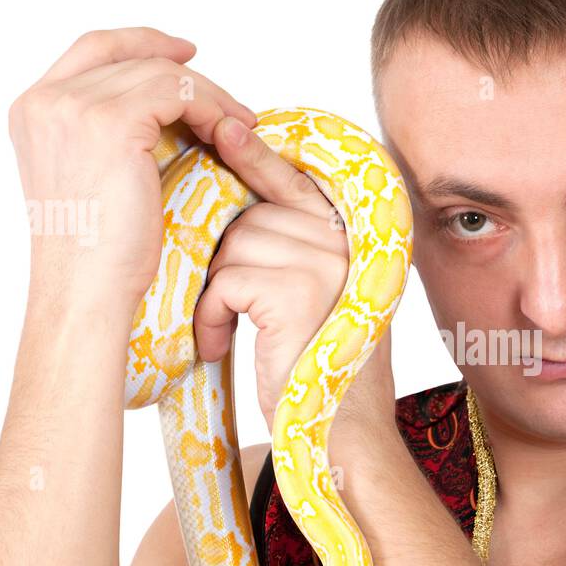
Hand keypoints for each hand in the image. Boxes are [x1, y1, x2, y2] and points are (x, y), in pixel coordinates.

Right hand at [8, 26, 258, 320]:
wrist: (87, 293)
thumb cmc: (96, 258)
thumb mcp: (89, 180)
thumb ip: (104, 137)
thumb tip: (159, 115)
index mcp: (32, 111)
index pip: (93, 50)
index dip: (141, 44)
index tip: (186, 55)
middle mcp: (45, 101)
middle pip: (128, 55)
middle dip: (185, 71)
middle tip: (229, 99)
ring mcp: (74, 107)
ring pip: (159, 73)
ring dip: (209, 95)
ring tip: (240, 125)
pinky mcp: (113, 123)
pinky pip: (179, 92)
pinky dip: (211, 107)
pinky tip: (230, 134)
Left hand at [193, 117, 399, 462]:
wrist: (336, 438)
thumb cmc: (313, 376)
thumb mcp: (309, 304)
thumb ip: (290, 254)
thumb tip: (240, 215)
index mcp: (353, 243)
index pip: (296, 182)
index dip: (258, 155)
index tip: (225, 127)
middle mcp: (346, 245)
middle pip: (253, 215)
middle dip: (223, 261)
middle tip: (222, 310)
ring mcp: (325, 264)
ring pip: (234, 244)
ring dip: (215, 293)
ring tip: (223, 333)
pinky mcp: (297, 291)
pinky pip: (227, 279)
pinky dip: (212, 315)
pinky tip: (221, 346)